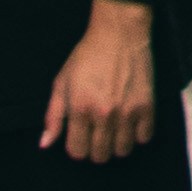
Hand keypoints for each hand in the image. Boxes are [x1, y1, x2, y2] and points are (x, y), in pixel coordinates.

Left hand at [40, 0, 155, 161]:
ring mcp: (127, 112)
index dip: (76, 147)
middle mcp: (103, 113)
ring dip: (116, 144)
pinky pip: (143, 138)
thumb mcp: (62, 82)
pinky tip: (129, 121)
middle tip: (96, 132)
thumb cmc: (87, 56)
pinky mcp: (147, 107)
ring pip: (122, 151)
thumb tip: (45, 144)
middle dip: (95, 148)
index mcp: (79, 108)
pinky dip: (137, 134)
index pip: (76, 152)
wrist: (118, 34)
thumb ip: (53, 116)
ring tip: (113, 128)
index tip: (80, 136)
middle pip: (99, 156)